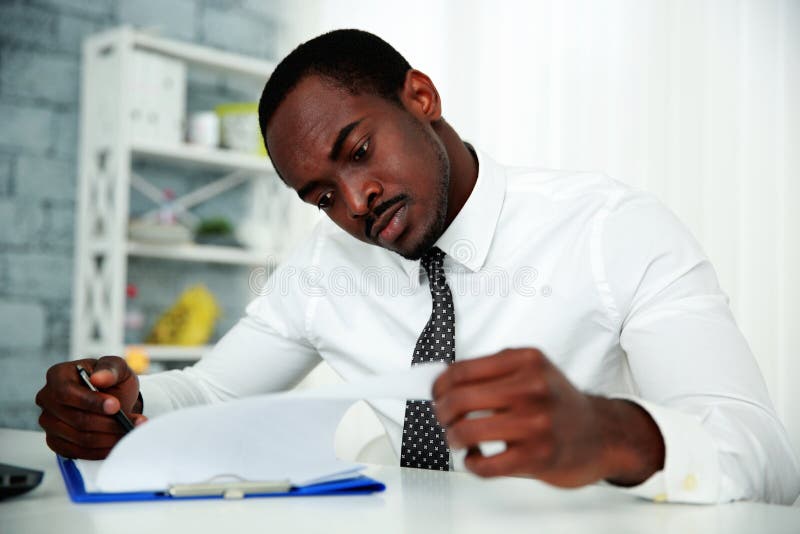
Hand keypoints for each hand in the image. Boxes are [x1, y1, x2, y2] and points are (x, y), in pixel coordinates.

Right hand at [35, 356, 146, 459]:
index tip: (115, 406)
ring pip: (79, 438)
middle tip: (130, 423)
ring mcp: (48, 421)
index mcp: (58, 375)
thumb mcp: (118, 368)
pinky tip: (116, 442)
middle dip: (107, 423)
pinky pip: (77, 452)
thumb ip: (110, 369)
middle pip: (76, 419)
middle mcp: (47, 398)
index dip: (92, 402)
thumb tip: (98, 377)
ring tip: (128, 432)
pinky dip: (100, 450)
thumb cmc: (112, 381)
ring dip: (108, 438)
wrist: (113, 400)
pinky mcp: (55, 441)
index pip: (67, 392)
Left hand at [432, 348, 663, 487]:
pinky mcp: (537, 457)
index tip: (436, 393)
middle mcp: (532, 388)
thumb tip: (441, 381)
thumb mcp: (531, 371)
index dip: (440, 384)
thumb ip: (491, 371)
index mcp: (526, 360)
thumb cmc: (556, 404)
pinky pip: (484, 464)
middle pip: (459, 399)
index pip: (462, 369)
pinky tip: (477, 457)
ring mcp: (536, 423)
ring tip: (460, 439)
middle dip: (441, 412)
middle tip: (444, 418)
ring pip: (466, 431)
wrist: (599, 435)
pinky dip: (471, 463)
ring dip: (454, 438)